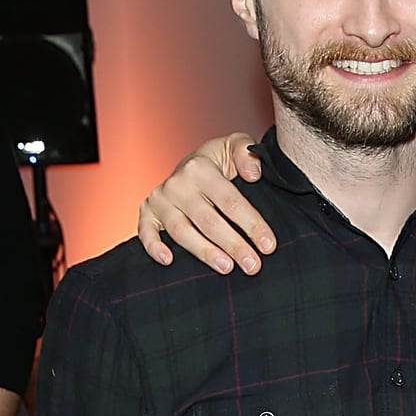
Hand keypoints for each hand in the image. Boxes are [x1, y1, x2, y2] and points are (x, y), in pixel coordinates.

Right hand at [138, 135, 270, 274]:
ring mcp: (161, 199)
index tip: (268, 245)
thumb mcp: (236, 147)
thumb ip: (247, 152)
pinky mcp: (148, 212)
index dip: (251, 224)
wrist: (192, 166)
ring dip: (205, 252)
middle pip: (208, 221)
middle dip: (233, 245)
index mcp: (200, 168)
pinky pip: (146, 231)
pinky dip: (153, 246)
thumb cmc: (219, 162)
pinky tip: (168, 260)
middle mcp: (177, 183)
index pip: (230, 201)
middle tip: (253, 265)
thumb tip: (253, 174)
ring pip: (182, 232)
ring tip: (227, 268)